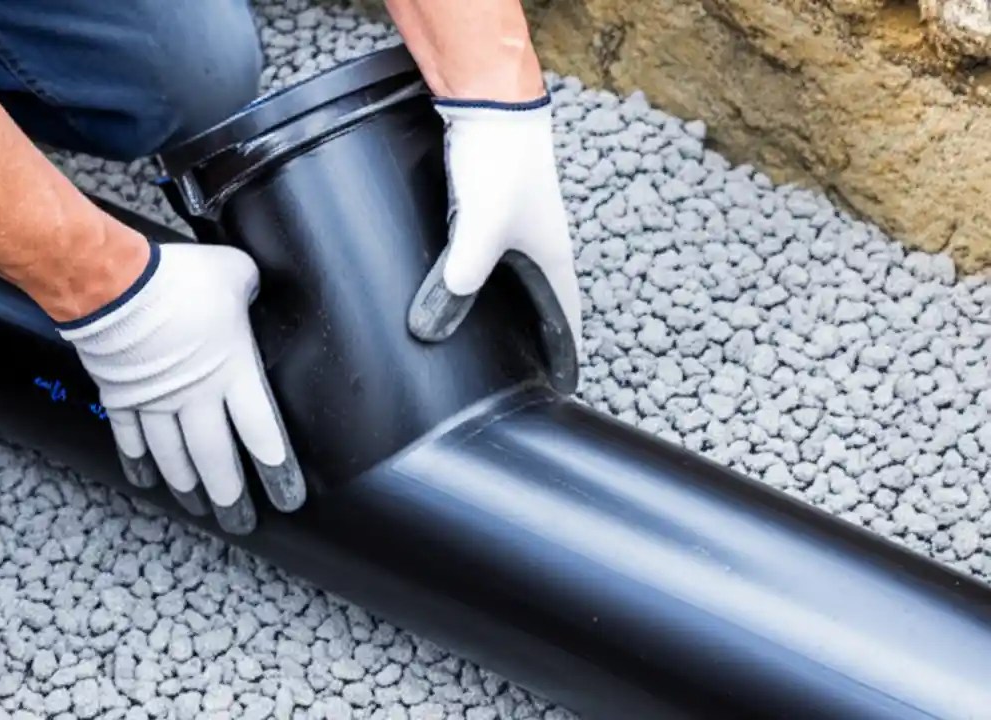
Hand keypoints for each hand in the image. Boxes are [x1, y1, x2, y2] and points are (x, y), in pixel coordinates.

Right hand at [57, 242, 304, 533]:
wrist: (112, 284)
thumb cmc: (177, 278)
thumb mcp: (234, 272)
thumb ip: (248, 285)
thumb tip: (252, 284)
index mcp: (233, 371)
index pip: (262, 433)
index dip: (278, 470)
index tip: (288, 498)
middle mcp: (197, 397)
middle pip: (217, 459)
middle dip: (230, 494)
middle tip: (239, 522)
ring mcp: (156, 402)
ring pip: (175, 456)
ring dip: (188, 485)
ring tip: (198, 508)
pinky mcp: (120, 396)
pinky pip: (131, 439)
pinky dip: (139, 461)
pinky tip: (146, 480)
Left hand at [407, 95, 582, 392]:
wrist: (490, 104)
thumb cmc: (501, 161)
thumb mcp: (482, 224)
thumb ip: (462, 272)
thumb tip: (434, 324)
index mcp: (553, 260)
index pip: (566, 321)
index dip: (563, 358)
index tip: (559, 393)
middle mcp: (540, 250)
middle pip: (539, 309)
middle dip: (530, 345)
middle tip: (513, 383)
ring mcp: (515, 233)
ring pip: (511, 287)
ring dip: (501, 315)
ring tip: (481, 349)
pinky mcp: (489, 216)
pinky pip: (485, 264)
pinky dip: (476, 286)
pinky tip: (452, 295)